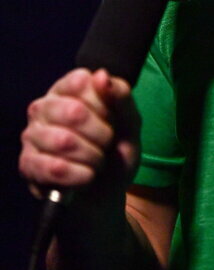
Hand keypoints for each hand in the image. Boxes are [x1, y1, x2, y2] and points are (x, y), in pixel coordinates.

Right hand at [19, 68, 139, 199]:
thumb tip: (102, 75)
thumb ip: (121, 97)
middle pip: (74, 112)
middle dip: (102, 135)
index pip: (82, 82)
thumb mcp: (129, 123)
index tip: (112, 120)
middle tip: (106, 146)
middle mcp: (45, 106)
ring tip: (97, 163)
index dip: (105, 105)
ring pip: (64, 141)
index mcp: (68, 89)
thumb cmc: (115, 151)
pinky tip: (86, 177)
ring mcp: (32, 134)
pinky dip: (79, 176)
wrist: (105, 194)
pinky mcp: (27, 164)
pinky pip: (54, 168)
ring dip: (92, 158)